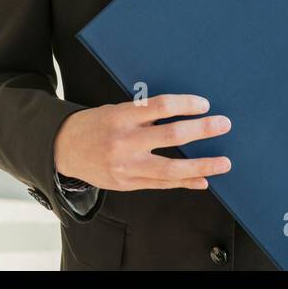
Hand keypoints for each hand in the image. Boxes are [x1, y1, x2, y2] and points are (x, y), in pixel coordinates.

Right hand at [54, 93, 232, 190]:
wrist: (63, 150)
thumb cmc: (95, 124)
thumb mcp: (115, 110)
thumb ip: (144, 114)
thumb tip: (182, 115)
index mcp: (121, 116)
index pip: (161, 106)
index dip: (186, 104)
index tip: (204, 104)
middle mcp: (125, 142)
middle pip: (171, 136)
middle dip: (202, 130)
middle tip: (224, 124)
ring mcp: (126, 166)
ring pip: (171, 168)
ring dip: (202, 165)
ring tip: (224, 162)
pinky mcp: (127, 184)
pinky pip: (162, 184)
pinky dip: (185, 182)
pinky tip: (203, 180)